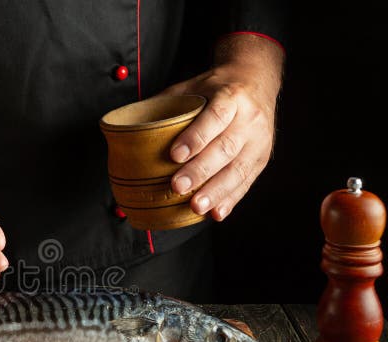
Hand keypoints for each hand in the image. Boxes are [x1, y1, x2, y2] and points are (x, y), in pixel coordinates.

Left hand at [161, 34, 284, 220]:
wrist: (256, 80)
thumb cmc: (215, 88)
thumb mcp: (192, 86)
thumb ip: (164, 105)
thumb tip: (126, 126)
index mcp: (231, 97)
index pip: (215, 117)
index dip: (195, 137)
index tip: (174, 155)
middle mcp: (249, 119)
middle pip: (225, 148)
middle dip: (201, 170)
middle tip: (178, 186)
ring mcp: (259, 141)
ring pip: (238, 169)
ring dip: (216, 191)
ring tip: (196, 206)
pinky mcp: (261, 159)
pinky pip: (246, 182)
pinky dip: (230, 200)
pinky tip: (216, 214)